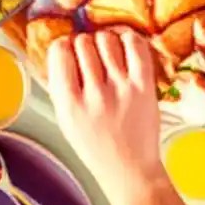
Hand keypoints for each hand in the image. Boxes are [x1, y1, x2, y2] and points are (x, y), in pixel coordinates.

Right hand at [48, 30, 163, 192]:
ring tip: (106, 51)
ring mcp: (121, 88)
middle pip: (83, 43)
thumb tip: (60, 50)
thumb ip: (60, 87)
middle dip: (83, 43)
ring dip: (104, 40)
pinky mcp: (144, 85)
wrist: (129, 167)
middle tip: (89, 53)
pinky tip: (124, 44)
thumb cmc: (95, 145)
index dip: (63, 45)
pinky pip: (135, 45)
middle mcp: (94, 94)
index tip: (67, 48)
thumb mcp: (65, 120)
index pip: (60, 53)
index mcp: (69, 104)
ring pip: (107, 39)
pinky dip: (128, 37)